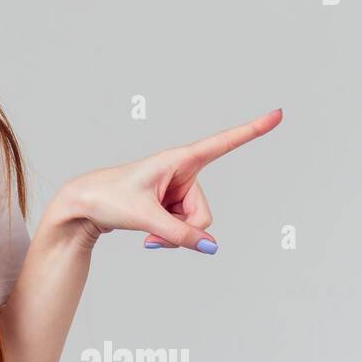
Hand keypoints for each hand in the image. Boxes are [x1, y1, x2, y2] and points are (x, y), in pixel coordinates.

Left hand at [48, 108, 282, 252]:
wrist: (82, 205)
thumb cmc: (108, 199)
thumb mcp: (145, 218)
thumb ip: (179, 234)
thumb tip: (211, 247)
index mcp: (178, 160)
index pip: (223, 144)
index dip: (252, 130)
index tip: (279, 114)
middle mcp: (182, 170)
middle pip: (203, 213)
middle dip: (184, 231)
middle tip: (152, 234)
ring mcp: (177, 188)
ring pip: (194, 224)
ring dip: (173, 236)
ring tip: (146, 232)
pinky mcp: (170, 202)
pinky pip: (184, 227)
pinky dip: (168, 236)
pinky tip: (147, 234)